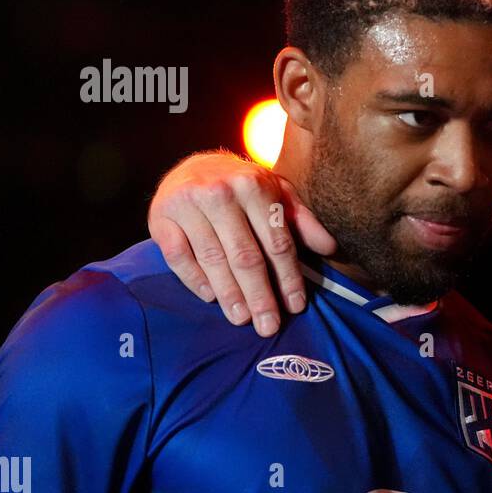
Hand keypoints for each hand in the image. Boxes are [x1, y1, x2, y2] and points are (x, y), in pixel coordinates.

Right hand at [147, 150, 336, 335]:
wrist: (194, 165)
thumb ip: (303, 220)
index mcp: (254, 187)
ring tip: (242, 319)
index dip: (288, 278)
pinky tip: (210, 298)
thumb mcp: (278, 192)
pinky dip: (194, 280)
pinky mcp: (161, 218)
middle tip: (268, 326)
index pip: (277, 242)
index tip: (296, 306)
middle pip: (245, 256)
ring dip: (230, 295)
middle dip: (260, 296)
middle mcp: (220, 194)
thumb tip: (330, 248)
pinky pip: (178, 257)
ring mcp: (187, 206)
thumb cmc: (243, 186)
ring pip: (213, 260)